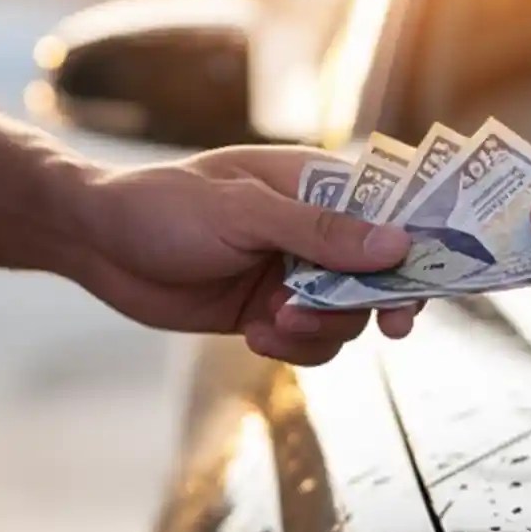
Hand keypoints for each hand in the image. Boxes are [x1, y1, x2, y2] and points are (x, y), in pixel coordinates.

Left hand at [66, 146, 414, 364]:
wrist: (98, 245)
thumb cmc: (164, 207)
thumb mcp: (242, 213)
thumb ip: (319, 232)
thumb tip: (397, 245)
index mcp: (316, 185)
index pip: (391, 210)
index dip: (421, 244)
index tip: (432, 280)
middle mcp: (314, 229)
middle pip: (380, 272)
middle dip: (376, 300)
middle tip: (387, 327)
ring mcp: (294, 272)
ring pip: (348, 314)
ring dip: (323, 328)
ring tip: (275, 323)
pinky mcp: (271, 310)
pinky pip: (312, 340)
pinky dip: (295, 346)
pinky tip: (256, 336)